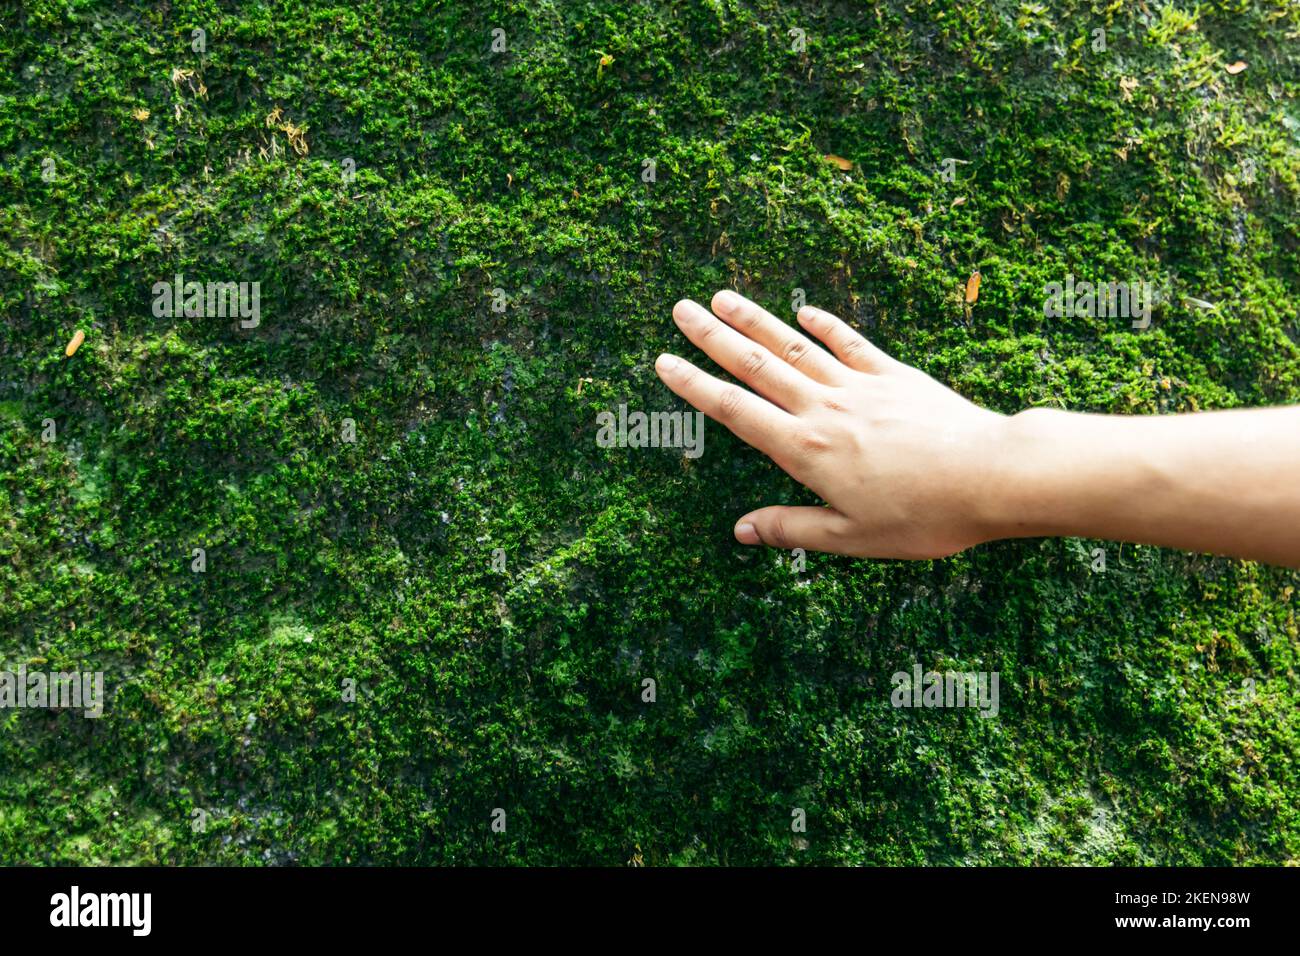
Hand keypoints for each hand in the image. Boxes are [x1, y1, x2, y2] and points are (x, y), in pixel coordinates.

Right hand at [655, 290, 1008, 558]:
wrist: (991, 476)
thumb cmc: (923, 515)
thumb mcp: (850, 536)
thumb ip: (791, 528)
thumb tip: (740, 531)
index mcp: (806, 451)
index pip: (736, 411)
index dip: (695, 386)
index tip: (665, 362)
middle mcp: (825, 409)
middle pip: (757, 366)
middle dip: (714, 337)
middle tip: (680, 309)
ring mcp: (861, 387)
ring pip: (797, 346)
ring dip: (757, 320)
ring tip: (724, 296)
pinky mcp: (896, 377)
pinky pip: (852, 344)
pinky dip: (826, 325)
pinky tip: (805, 311)